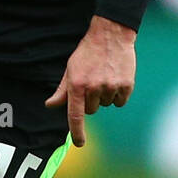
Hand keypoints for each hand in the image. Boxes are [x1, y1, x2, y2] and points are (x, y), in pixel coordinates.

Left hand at [45, 16, 135, 147]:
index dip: (77, 132)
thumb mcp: (71, 69)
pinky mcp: (126, 85)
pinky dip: (118, 95)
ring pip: (106, 105)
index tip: (79, 143)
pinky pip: (120, 102)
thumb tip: (50, 105)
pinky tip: (115, 78)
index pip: (75, 115)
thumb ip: (62, 91)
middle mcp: (93, 88)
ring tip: (104, 76)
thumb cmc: (88, 52)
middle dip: (91, 101)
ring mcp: (111, 87)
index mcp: (77, 85)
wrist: (111, 34)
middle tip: (93, 81)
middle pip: (92, 110)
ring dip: (105, 96)